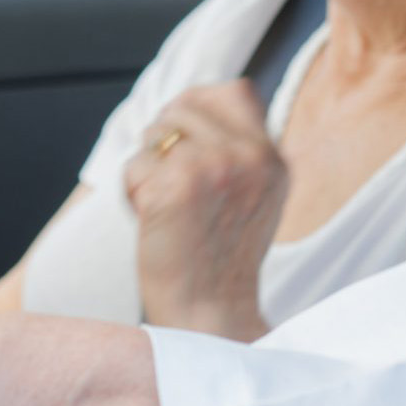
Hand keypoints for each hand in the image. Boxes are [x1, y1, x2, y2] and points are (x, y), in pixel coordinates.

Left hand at [122, 81, 285, 341]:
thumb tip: (190, 102)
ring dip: (148, 169)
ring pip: (155, 135)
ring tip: (168, 209)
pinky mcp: (175, 186)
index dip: (199, 108)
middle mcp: (249, 157)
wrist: (210, 315)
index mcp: (272, 158)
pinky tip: (154, 224)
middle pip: (184, 107)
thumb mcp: (255, 195)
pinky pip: (134, 166)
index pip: (234, 91)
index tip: (187, 144)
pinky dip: (132, 194)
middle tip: (175, 189)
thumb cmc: (220, 259)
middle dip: (165, 142)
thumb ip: (238, 149)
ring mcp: (213, 168)